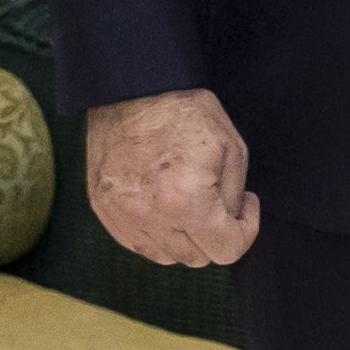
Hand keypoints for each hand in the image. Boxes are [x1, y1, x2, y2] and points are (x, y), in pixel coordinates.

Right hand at [84, 89, 260, 267]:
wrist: (133, 91)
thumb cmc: (188, 114)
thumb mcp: (232, 150)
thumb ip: (234, 199)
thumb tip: (229, 223)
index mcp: (186, 201)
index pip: (225, 250)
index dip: (245, 231)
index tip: (246, 207)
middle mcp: (149, 216)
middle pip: (196, 258)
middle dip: (216, 235)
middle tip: (221, 202)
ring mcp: (121, 216)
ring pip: (165, 256)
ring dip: (186, 238)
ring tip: (192, 203)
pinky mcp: (103, 211)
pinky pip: (137, 243)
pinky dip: (157, 233)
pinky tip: (166, 204)